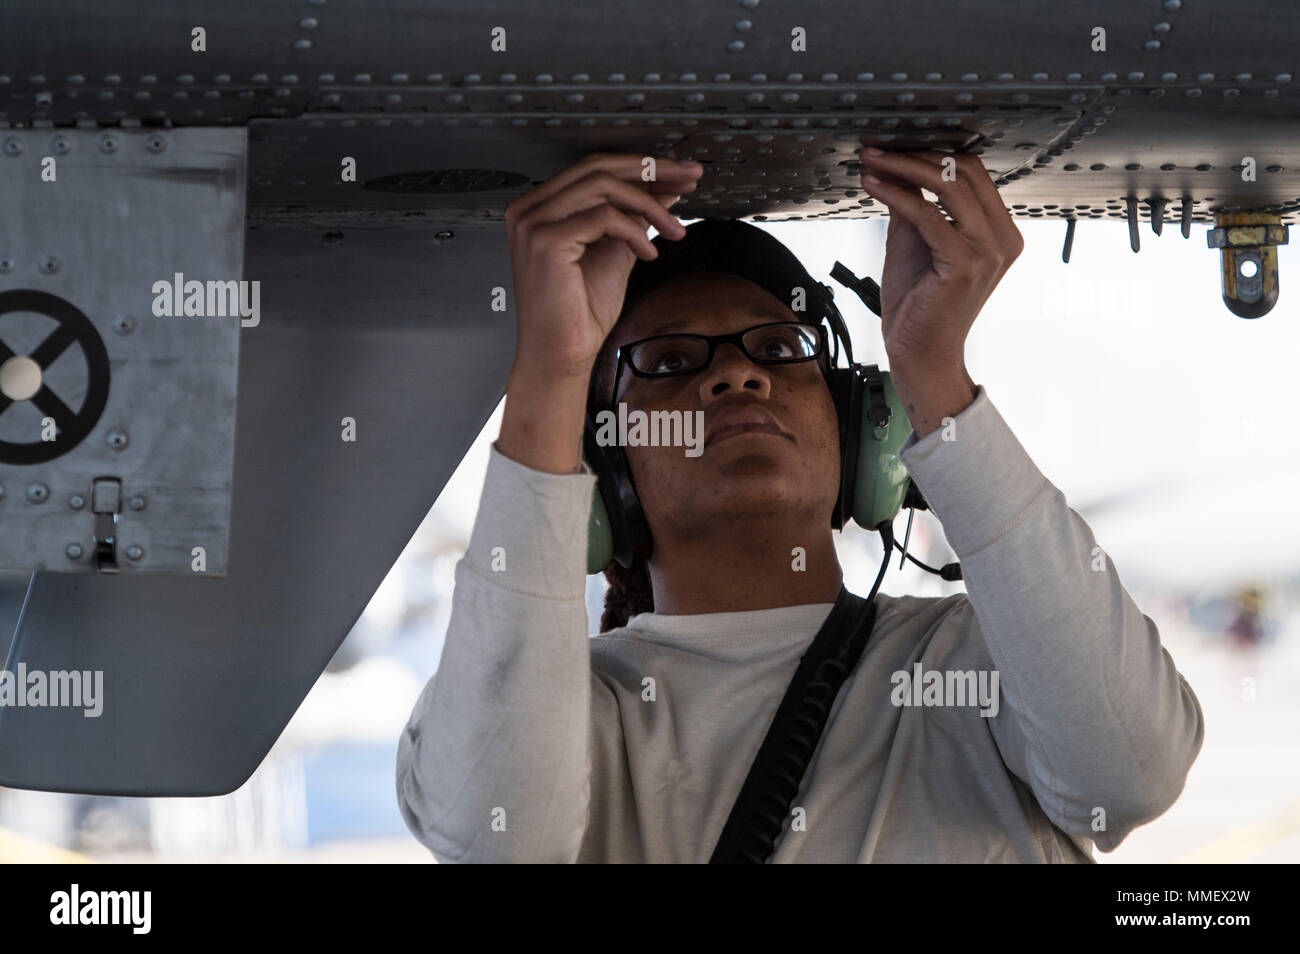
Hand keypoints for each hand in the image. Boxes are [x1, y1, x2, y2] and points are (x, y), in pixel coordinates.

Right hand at [497, 152, 701, 473]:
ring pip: (604, 187)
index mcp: (541, 207)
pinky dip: (634, 233)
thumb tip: (665, 189)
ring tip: (676, 230)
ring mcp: (533, 223)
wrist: (561, 356)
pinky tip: (649, 255)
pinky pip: (603, 217)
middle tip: (690, 176)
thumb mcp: (617, 252)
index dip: (641, 166)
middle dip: (652, 169)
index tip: (681, 172)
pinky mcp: (545, 241)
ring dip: (650, 205)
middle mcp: (530, 209)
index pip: (595, 168)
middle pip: (598, 166)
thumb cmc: (580, 313)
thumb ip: (635, 218)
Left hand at [856, 148, 1022, 372]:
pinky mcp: (964, 264)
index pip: (973, 172)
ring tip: (871, 160)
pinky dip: (896, 195)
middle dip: (916, 153)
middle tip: (877, 148)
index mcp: (999, 232)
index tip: (894, 145)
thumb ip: (913, 206)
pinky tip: (873, 186)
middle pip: (965, 170)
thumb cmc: (919, 305)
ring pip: (948, 186)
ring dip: (903, 167)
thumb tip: (896, 166)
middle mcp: (1002, 238)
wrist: (921, 355)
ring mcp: (988, 251)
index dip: (932, 152)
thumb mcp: (914, 243)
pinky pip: (927, 215)